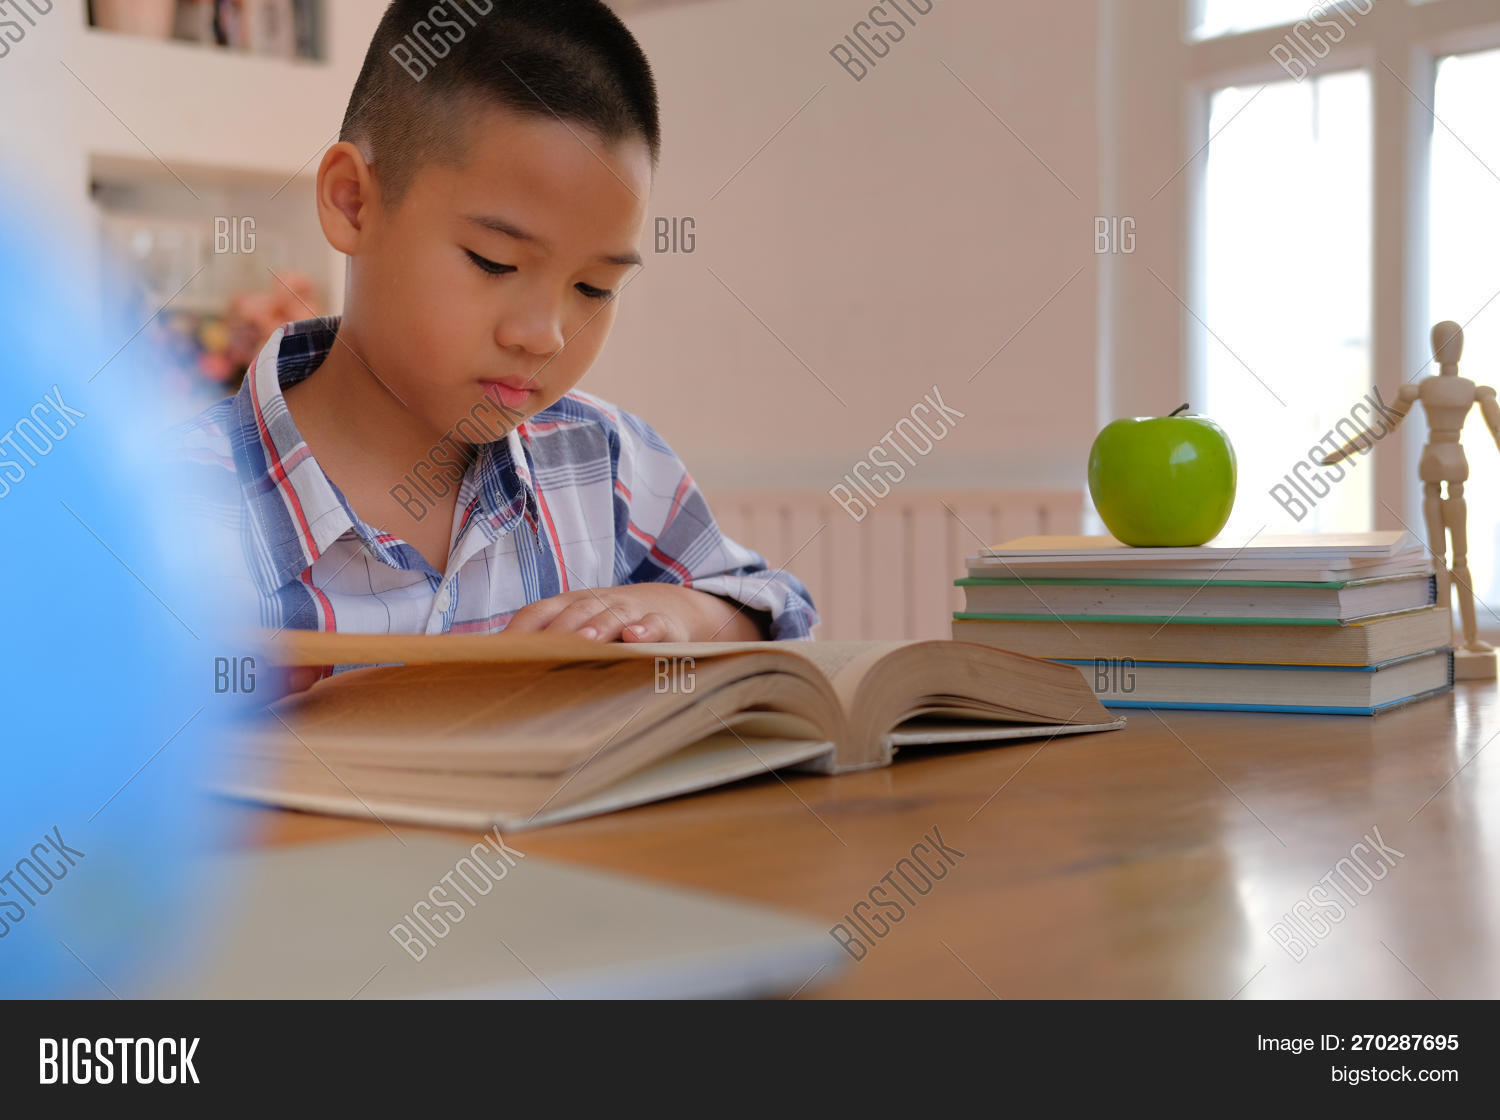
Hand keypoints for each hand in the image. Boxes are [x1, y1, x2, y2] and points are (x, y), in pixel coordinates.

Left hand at [504, 583, 768, 641]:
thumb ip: (541, 643)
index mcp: (569, 606)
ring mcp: (629, 612)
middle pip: (573, 614)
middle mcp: (596, 605)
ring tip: (586, 643)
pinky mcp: (663, 625)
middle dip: (557, 632)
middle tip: (540, 652)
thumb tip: (490, 663)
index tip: (499, 653)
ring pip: (611, 617)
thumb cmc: (607, 627)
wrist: (667, 607)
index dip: (520, 630)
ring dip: (597, 628)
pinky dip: (646, 629)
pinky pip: (654, 624)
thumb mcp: (576, 629)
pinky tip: (635, 637)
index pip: (539, 613)